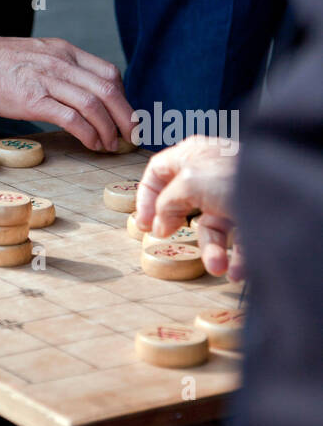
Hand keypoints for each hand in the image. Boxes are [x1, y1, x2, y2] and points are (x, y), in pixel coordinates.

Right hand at [0, 23, 132, 151]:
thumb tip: (79, 94)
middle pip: (109, 90)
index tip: (125, 118)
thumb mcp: (37, 55)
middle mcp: (62, 63)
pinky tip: (91, 144)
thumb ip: (60, 70)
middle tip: (131, 136)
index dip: (124, 99)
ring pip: (94, 105)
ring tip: (110, 145)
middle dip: (126, 117)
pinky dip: (88, 134)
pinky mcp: (33, 99)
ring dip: (108, 129)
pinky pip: (72, 118)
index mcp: (65, 51)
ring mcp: (48, 80)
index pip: (109, 73)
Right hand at [134, 135, 242, 279]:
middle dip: (176, 225)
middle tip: (165, 240)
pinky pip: (236, 241)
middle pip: (182, 201)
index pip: (158, 171)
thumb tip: (160, 224)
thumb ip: (167, 202)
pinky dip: (235, 259)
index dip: (146, 196)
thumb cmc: (232, 177)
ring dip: (211, 251)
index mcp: (192, 154)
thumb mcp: (188, 183)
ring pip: (211, 228)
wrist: (282, 192)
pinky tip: (235, 270)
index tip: (143, 224)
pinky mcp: (251, 216)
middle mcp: (210, 173)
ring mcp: (230, 195)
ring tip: (217, 266)